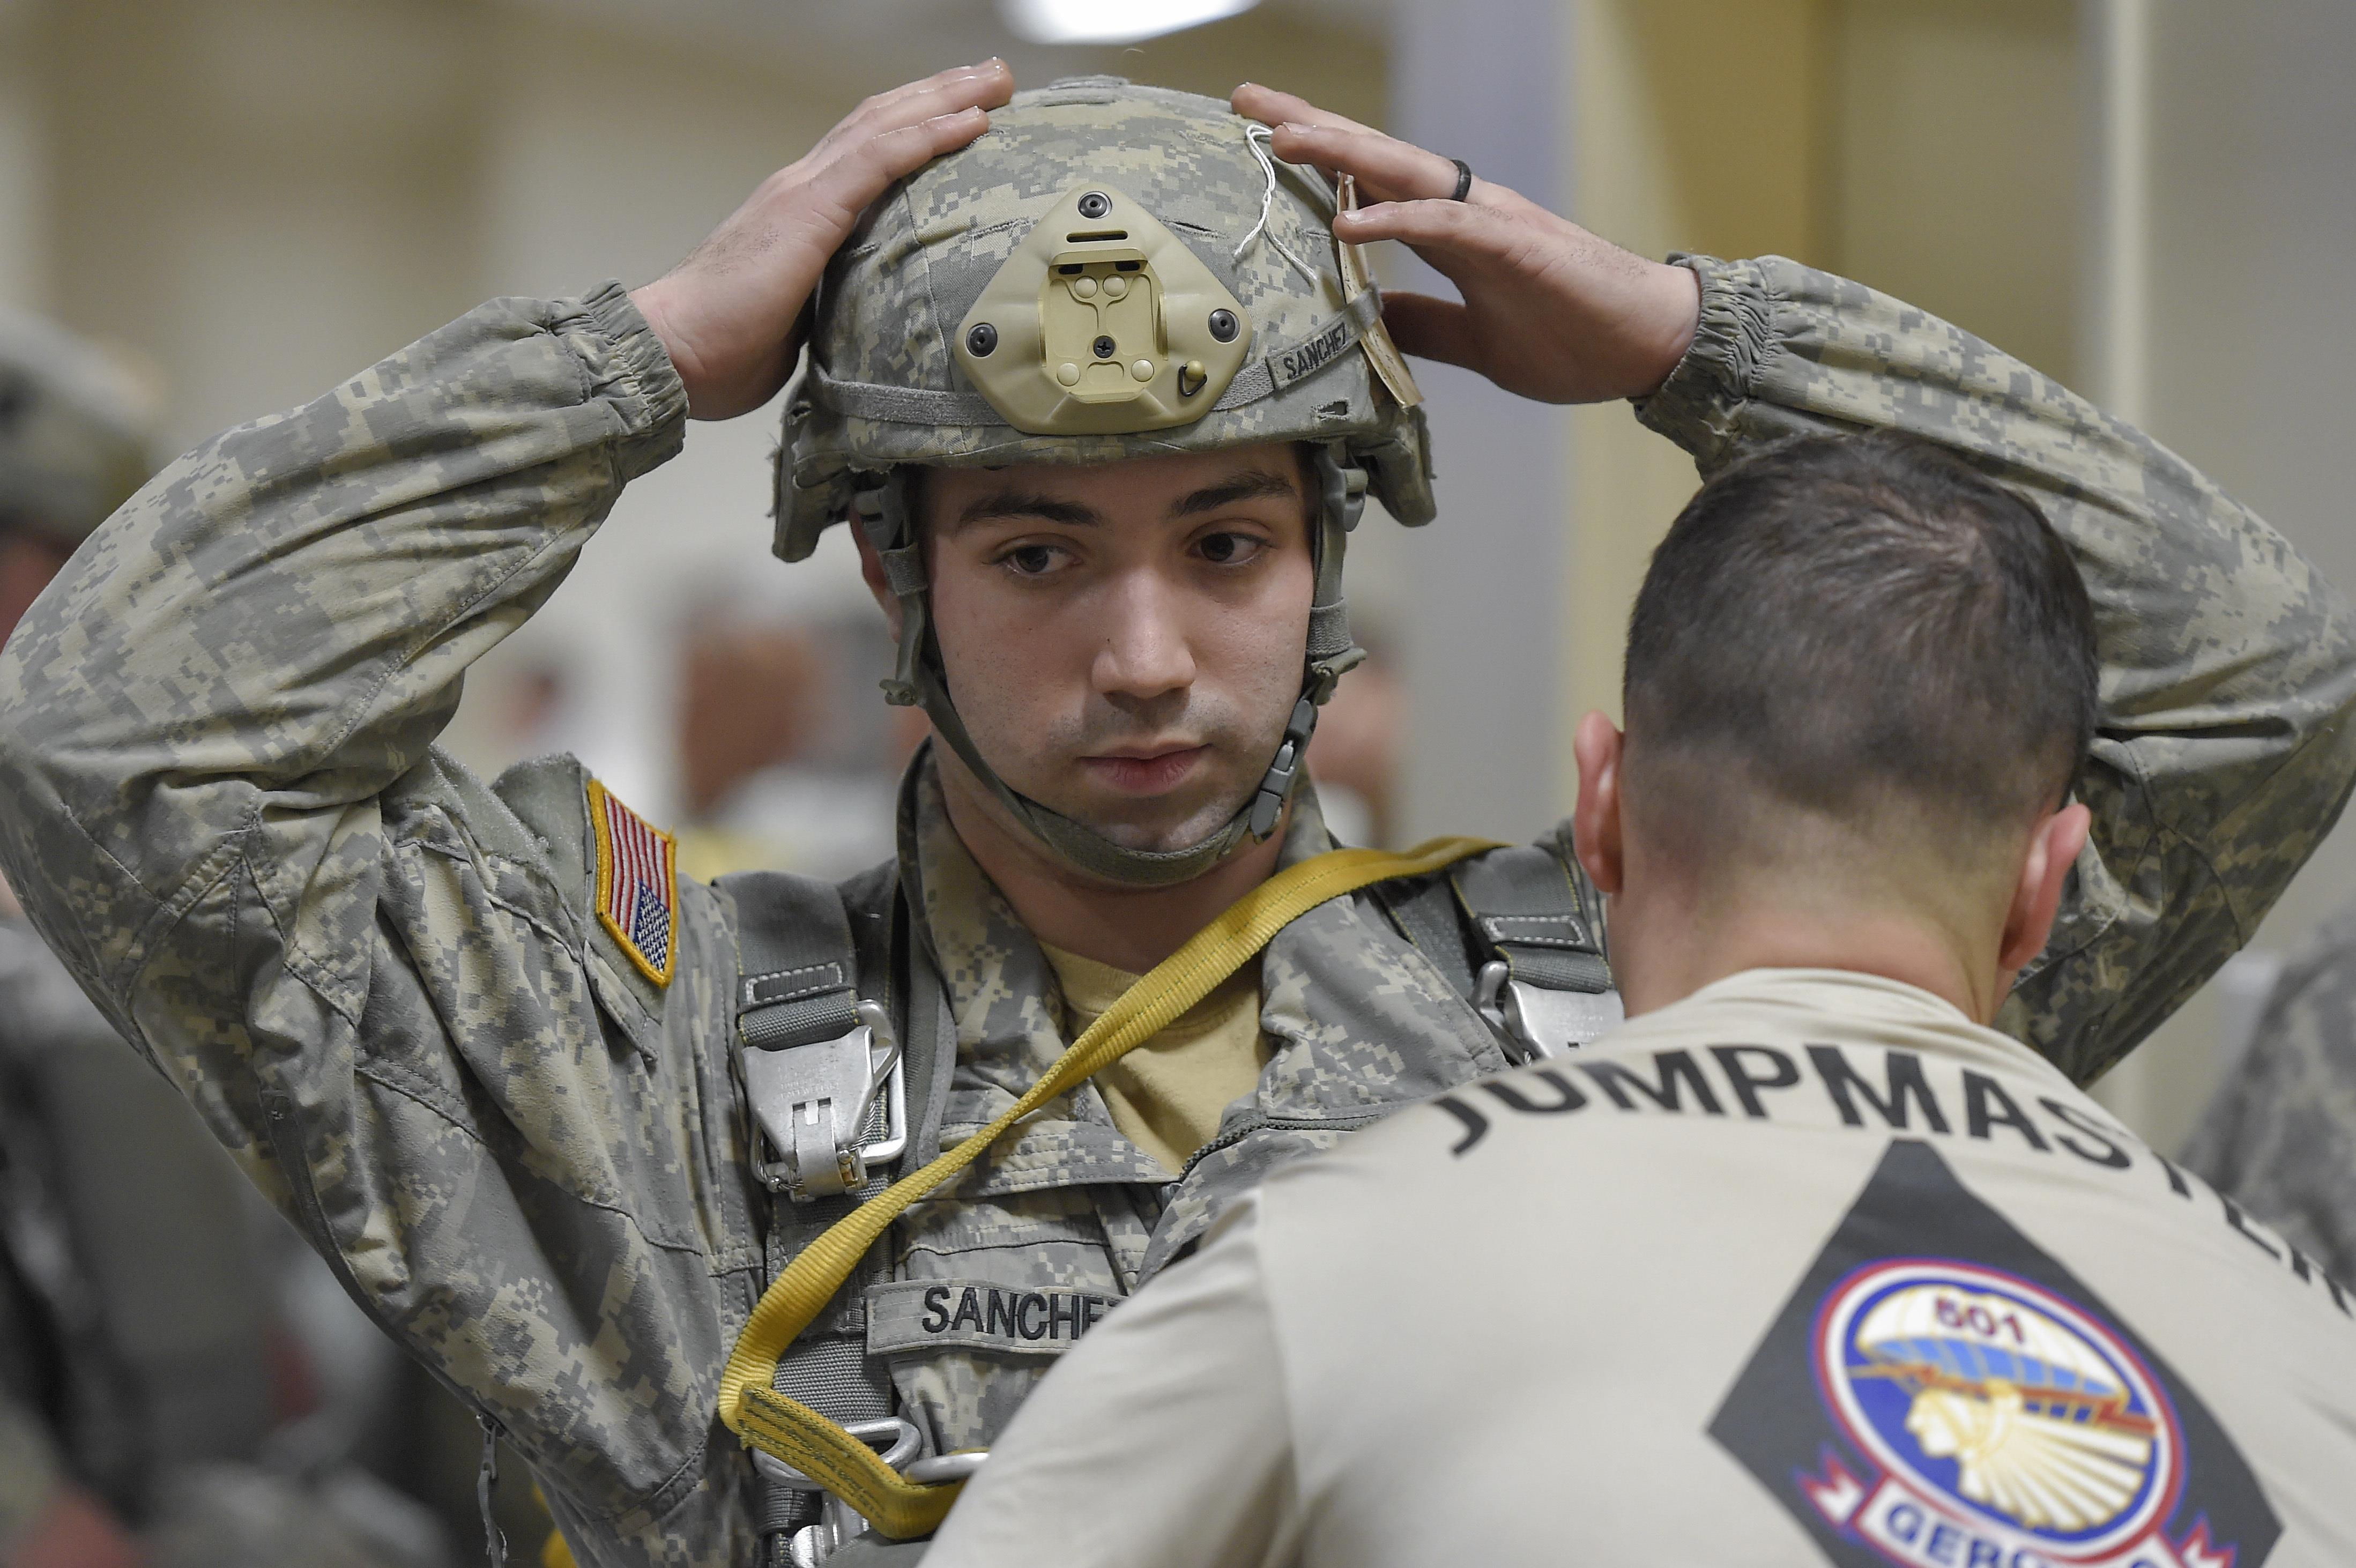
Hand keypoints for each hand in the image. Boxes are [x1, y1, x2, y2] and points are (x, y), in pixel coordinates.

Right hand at [633, 61, 1014, 418]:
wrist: (672, 351)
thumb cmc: (721, 347)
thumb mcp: (797, 320)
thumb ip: (832, 304)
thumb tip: (864, 322)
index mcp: (798, 211)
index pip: (866, 152)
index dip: (914, 126)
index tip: (964, 114)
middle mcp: (800, 186)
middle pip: (881, 122)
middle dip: (940, 95)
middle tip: (992, 78)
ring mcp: (803, 191)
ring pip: (886, 124)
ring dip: (945, 99)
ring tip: (993, 81)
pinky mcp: (808, 209)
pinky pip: (882, 158)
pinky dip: (930, 135)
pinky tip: (970, 121)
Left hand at [1231, 83, 1699, 404]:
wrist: (1650, 348)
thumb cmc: (1574, 339)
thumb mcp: (1474, 340)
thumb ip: (1422, 323)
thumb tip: (1368, 316)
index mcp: (1453, 230)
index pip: (1370, 181)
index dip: (1315, 158)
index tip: (1257, 138)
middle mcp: (1466, 210)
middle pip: (1375, 156)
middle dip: (1310, 127)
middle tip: (1246, 99)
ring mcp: (1492, 223)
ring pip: (1404, 172)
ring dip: (1341, 153)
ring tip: (1280, 138)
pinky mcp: (1518, 247)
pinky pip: (1447, 225)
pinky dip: (1398, 218)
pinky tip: (1350, 220)